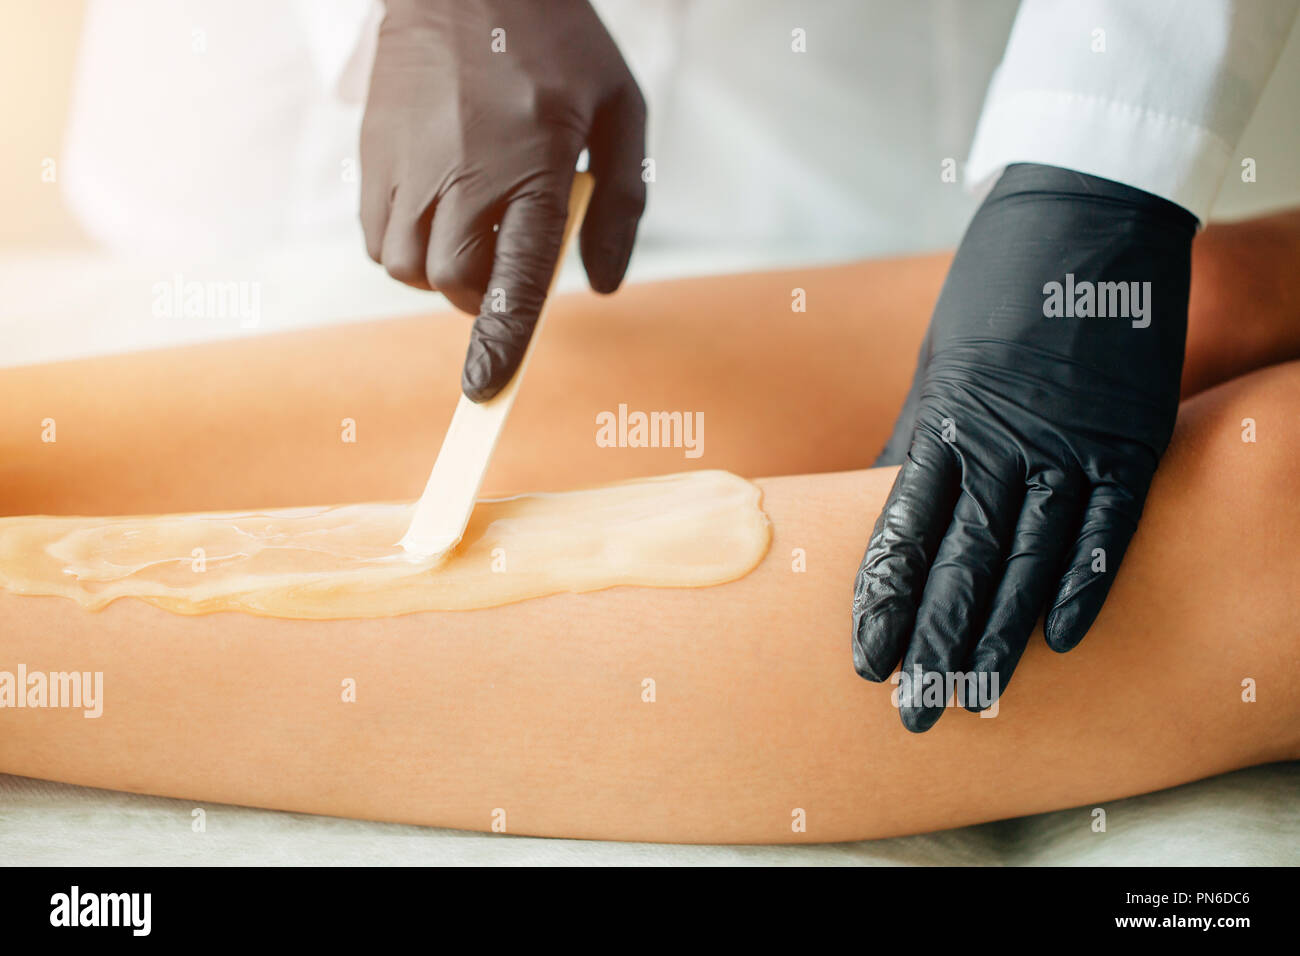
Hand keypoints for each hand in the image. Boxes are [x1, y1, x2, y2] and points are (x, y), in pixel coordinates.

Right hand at [361, 0, 645, 400]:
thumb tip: (603, 286)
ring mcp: (406, 160)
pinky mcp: (372, 152)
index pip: (514, 277)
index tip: (487, 389)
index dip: (501, 342)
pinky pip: (375, 235)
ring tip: (471, 237)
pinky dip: (403, 250)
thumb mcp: (621, 110)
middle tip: (505, 274)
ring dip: (438, 276)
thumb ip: (622, 202)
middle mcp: (462, 169)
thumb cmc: (558, 42)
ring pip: (403, 265)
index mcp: (534, 163)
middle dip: (479, 300)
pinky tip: (436, 216)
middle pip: (450, 282)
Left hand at [854, 163, 1196, 731]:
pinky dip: (1084, 583)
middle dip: (934, 644)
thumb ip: (917, 442)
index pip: (901, 537)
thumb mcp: (936, 365)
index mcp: (941, 424)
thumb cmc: (996, 291)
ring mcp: (1067, 443)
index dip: (882, 604)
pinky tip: (1062, 641)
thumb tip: (882, 502)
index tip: (866, 660)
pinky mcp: (1129, 437)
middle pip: (958, 565)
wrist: (1085, 213)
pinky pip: (1106, 526)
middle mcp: (999, 444)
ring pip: (1025, 561)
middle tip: (915, 712)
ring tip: (974, 698)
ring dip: (998, 637)